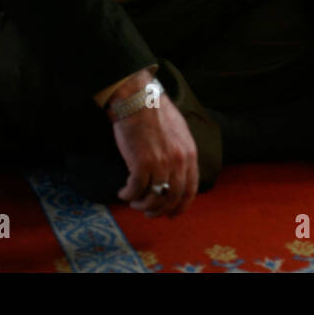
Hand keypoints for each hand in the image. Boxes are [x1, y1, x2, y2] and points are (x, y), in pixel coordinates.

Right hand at [110, 74, 198, 217]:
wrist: (138, 100)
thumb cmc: (155, 113)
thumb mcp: (179, 132)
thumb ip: (180, 152)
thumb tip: (176, 172)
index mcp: (190, 153)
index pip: (191, 189)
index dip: (181, 206)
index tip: (171, 214)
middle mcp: (179, 161)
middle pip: (173, 198)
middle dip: (160, 210)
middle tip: (148, 212)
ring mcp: (161, 163)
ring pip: (154, 198)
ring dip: (142, 205)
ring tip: (133, 202)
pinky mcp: (142, 163)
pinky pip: (136, 190)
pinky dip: (128, 195)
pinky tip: (122, 192)